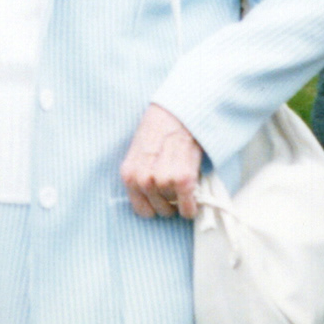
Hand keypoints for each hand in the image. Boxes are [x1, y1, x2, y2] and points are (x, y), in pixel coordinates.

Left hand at [120, 102, 203, 217]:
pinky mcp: (183, 180)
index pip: (141, 210)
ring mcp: (162, 181)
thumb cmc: (158, 131)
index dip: (154, 206)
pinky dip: (192, 207)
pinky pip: (188, 209)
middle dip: (169, 202)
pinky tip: (194, 197)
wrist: (176, 113)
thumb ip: (141, 176)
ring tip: (182, 180)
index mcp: (129, 175)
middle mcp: (143, 181)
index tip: (162, 200)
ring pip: (174, 208)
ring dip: (180, 199)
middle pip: (160, 210)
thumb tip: (151, 197)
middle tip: (175, 187)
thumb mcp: (138, 154)